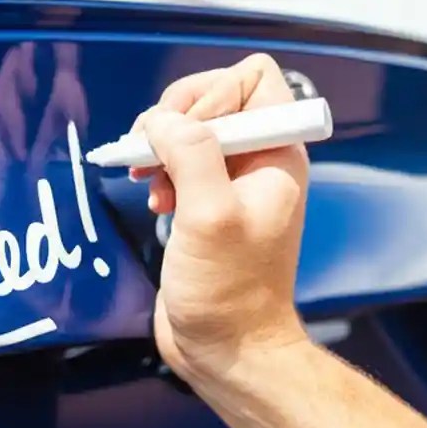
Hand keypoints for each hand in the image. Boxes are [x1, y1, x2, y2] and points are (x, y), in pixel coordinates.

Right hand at [133, 53, 310, 380]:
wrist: (228, 349)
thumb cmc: (230, 292)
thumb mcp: (209, 216)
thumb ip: (192, 154)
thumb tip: (163, 120)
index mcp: (277, 153)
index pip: (252, 78)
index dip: (210, 94)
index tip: (183, 136)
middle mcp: (258, 161)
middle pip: (214, 97)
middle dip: (175, 119)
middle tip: (155, 155)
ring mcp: (231, 183)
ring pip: (190, 128)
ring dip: (161, 147)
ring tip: (149, 181)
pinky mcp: (205, 205)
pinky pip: (178, 162)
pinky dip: (158, 172)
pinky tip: (155, 202)